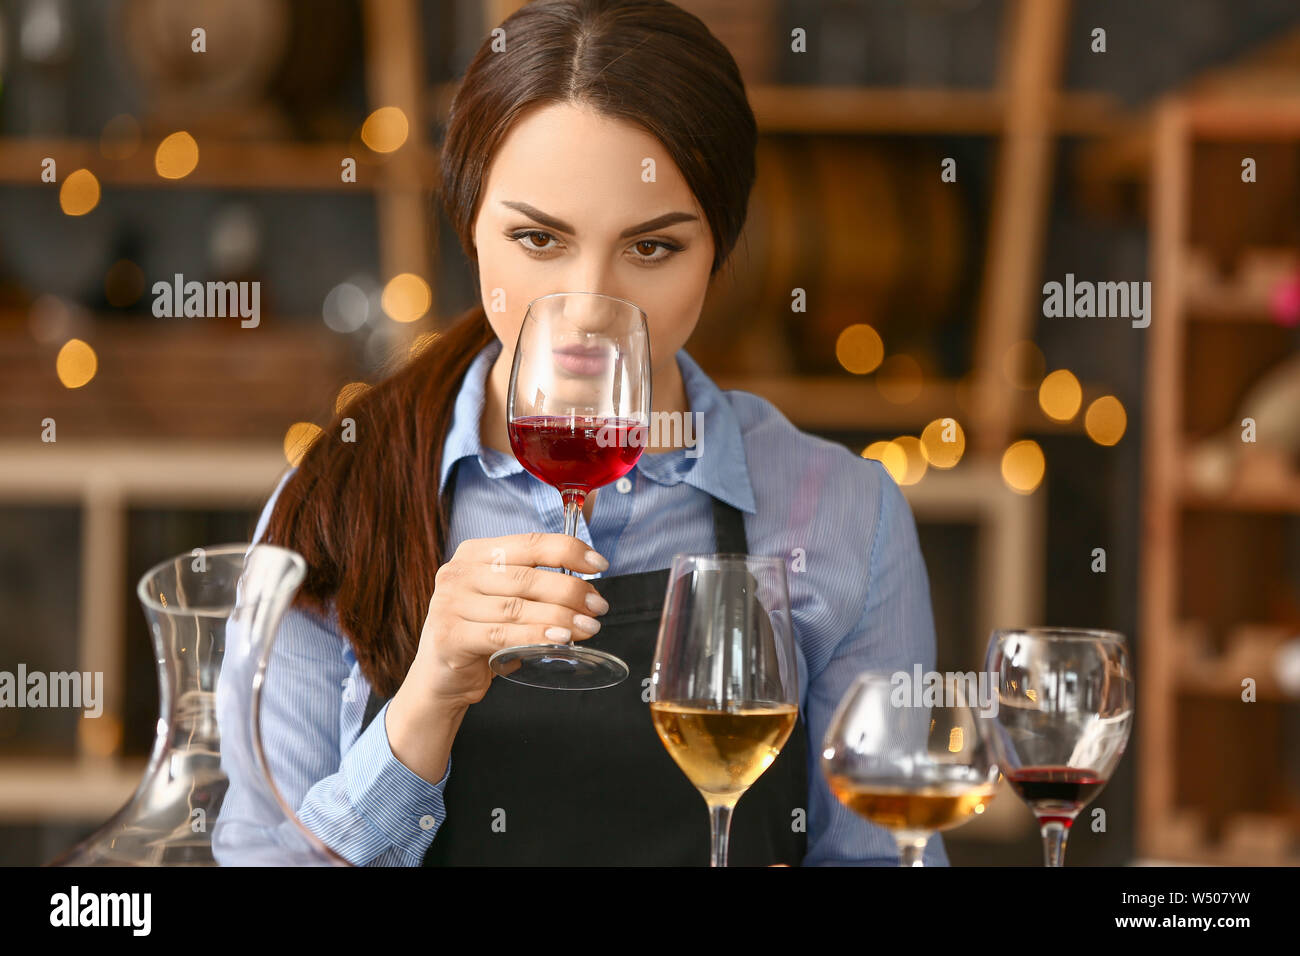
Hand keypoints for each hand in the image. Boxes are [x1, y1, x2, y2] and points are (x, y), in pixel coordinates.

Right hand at [410, 532, 610, 708]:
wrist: (441, 678)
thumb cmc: (481, 633)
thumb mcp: (504, 598)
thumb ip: (535, 580)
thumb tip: (589, 570)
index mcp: (475, 553)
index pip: (530, 543)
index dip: (568, 550)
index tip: (599, 564)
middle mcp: (459, 573)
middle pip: (527, 577)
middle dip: (571, 591)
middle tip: (598, 606)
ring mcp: (449, 604)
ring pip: (518, 607)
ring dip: (560, 617)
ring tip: (589, 627)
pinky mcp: (450, 636)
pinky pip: (502, 635)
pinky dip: (536, 636)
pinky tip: (560, 640)